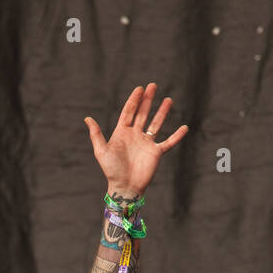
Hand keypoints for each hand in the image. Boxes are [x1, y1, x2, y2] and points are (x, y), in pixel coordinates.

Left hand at [84, 83, 187, 197]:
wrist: (124, 187)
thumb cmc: (111, 171)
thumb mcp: (101, 151)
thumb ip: (96, 134)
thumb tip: (87, 118)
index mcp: (122, 133)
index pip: (129, 112)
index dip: (134, 100)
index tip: (139, 88)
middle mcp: (135, 135)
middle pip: (142, 113)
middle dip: (147, 100)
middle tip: (153, 85)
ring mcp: (146, 143)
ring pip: (156, 124)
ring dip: (162, 112)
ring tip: (168, 99)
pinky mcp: (156, 152)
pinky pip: (169, 142)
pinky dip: (177, 136)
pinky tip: (185, 127)